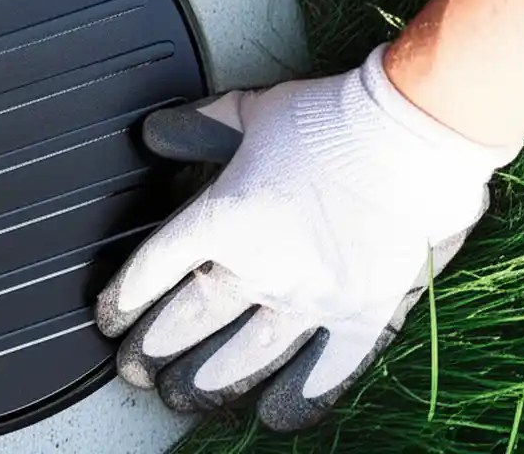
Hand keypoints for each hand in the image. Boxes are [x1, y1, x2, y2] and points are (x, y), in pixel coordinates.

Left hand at [97, 46, 518, 429]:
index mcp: (224, 217)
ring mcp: (311, 296)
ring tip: (183, 396)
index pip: (157, 265)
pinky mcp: (363, 312)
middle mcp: (259, 266)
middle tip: (133, 369)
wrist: (413, 134)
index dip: (126, 295)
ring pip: (246, 353)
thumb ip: (198, 128)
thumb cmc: (330, 118)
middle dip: (157, 346)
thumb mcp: (249, 111)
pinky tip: (275, 412)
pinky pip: (328, 368)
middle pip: (192, 316)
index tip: (111, 317)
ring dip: (210, 379)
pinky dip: (301, 393)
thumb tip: (154, 133)